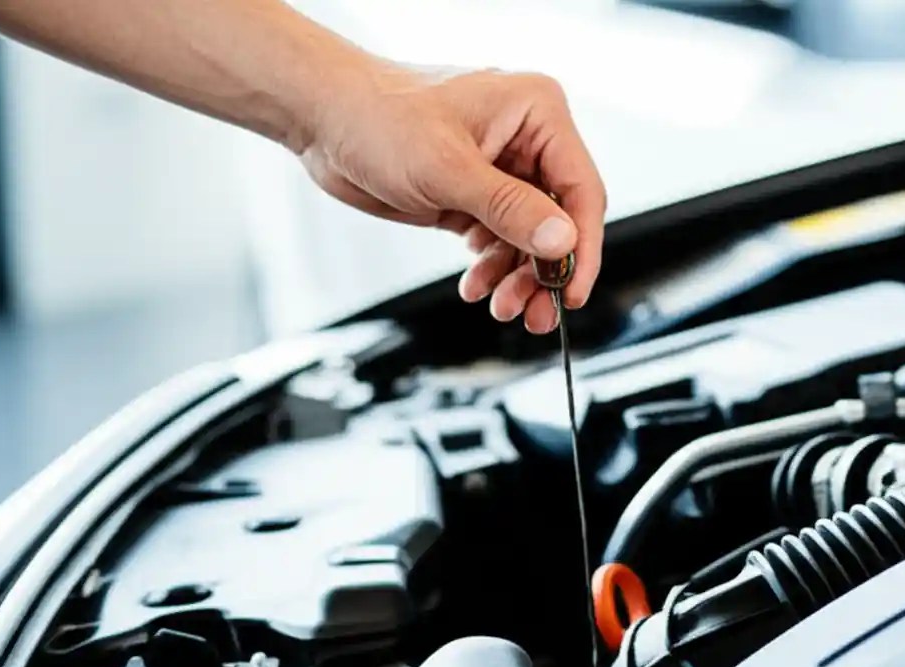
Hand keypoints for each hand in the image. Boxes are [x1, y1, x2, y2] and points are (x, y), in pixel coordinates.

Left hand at [297, 63, 605, 333]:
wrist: (323, 119)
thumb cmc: (378, 118)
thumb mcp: (447, 169)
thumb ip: (509, 208)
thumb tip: (561, 241)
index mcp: (536, 113)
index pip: (581, 189)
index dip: (581, 246)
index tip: (572, 290)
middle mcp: (525, 140)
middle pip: (559, 220)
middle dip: (546, 271)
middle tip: (537, 314)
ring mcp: (499, 169)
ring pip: (529, 237)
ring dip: (517, 277)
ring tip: (501, 306)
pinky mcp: (472, 194)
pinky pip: (498, 240)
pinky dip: (490, 268)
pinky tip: (475, 286)